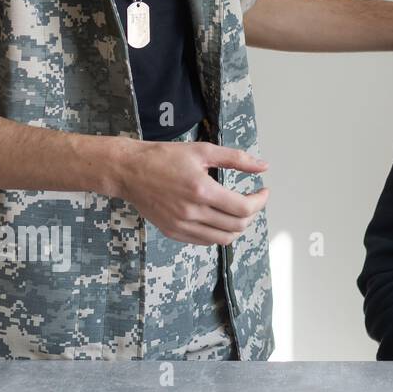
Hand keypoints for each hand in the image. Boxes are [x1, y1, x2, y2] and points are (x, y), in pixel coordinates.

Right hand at [106, 139, 269, 245]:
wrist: (129, 171)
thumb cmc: (165, 157)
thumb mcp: (203, 150)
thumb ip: (236, 158)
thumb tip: (264, 166)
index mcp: (202, 190)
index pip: (244, 208)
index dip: (260, 201)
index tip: (263, 191)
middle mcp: (192, 212)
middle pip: (237, 226)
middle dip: (252, 213)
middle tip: (252, 199)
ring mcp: (181, 225)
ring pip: (223, 238)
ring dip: (238, 226)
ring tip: (239, 210)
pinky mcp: (172, 232)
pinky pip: (205, 241)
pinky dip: (219, 233)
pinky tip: (220, 217)